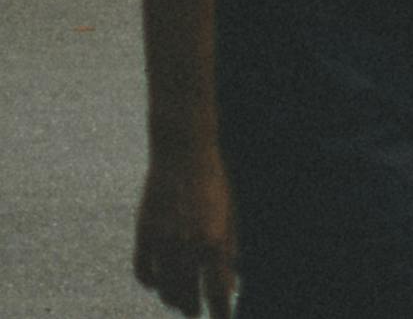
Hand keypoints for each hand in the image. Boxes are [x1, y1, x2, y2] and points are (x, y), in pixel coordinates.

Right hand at [133, 145, 236, 316]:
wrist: (183, 149)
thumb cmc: (213, 181)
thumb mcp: (230, 213)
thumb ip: (229, 251)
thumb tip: (229, 287)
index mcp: (213, 241)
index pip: (217, 293)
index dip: (221, 313)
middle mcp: (186, 246)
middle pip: (187, 297)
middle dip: (194, 308)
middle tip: (196, 311)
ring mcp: (162, 241)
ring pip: (164, 289)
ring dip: (173, 299)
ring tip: (180, 300)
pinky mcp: (143, 233)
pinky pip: (143, 272)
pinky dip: (150, 282)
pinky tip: (158, 282)